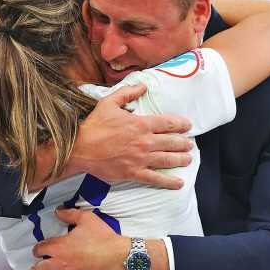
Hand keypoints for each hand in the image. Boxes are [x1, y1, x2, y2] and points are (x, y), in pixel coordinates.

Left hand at [32, 208, 129, 269]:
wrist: (119, 257)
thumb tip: (58, 211)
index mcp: (60, 247)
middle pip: (40, 269)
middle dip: (36, 269)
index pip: (40, 249)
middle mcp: (61, 264)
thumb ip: (71, 214)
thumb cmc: (104, 238)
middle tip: (36, 269)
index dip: (37, 249)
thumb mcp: (88, 219)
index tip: (38, 251)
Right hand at [65, 84, 192, 188]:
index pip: (169, 123)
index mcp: (141, 124)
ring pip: (168, 159)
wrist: (79, 149)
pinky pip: (156, 178)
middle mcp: (145, 141)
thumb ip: (128, 93)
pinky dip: (169, 181)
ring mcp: (141, 158)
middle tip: (190, 145)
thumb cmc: (94, 126)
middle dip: (185, 143)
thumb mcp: (109, 102)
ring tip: (189, 159)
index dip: (182, 124)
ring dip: (182, 159)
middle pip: (173, 142)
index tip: (188, 126)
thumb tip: (144, 86)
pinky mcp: (134, 173)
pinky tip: (179, 182)